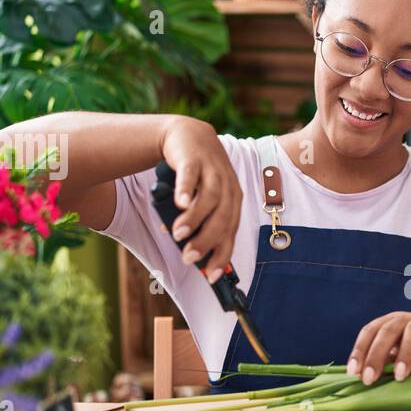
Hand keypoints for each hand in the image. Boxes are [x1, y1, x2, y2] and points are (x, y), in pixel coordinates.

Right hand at [159, 116, 242, 281]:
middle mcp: (227, 186)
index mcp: (232, 200)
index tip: (210, 275)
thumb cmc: (198, 175)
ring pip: (209, 199)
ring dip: (194, 219)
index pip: (230, 232)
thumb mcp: (203, 199)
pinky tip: (179, 203)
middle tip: (189, 257)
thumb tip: (187, 253)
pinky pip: (191, 176)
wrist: (189, 136)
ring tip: (178, 235)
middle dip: (206, 241)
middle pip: (222, 218)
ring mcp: (213, 171)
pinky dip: (186, 190)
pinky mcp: (194, 158)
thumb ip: (199, 223)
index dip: (222, 255)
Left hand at [347, 312, 410, 384]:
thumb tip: (359, 376)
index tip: (354, 372)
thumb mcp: (394, 358)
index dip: (360, 350)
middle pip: (388, 331)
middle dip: (377, 355)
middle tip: (370, 378)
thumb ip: (380, 363)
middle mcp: (406, 319)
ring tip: (399, 375)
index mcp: (390, 322)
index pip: (370, 331)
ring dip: (404, 353)